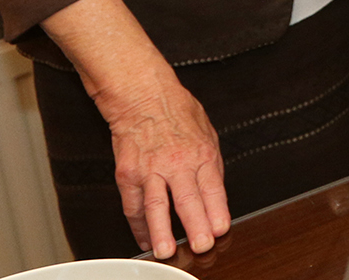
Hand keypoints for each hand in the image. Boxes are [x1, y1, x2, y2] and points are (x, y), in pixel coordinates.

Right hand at [105, 79, 229, 257]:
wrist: (143, 97)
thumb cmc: (177, 112)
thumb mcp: (207, 132)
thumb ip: (211, 164)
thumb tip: (216, 194)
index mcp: (201, 153)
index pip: (212, 187)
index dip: (217, 210)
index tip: (221, 228)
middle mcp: (176, 163)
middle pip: (187, 199)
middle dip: (195, 225)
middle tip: (201, 245)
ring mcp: (150, 170)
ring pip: (156, 206)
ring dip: (161, 231)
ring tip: (166, 250)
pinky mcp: (128, 174)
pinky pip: (133, 205)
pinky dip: (138, 225)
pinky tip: (145, 239)